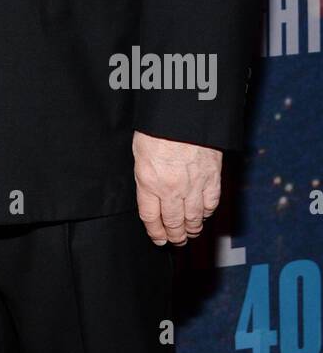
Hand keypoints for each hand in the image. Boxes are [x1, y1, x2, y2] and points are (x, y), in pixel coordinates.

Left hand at [132, 131, 221, 245]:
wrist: (184, 111)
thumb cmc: (158, 126)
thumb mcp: (139, 151)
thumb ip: (145, 176)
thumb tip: (150, 195)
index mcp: (149, 181)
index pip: (151, 218)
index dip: (155, 232)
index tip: (159, 239)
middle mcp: (171, 188)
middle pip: (174, 222)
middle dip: (175, 235)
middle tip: (176, 240)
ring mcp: (194, 184)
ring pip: (194, 218)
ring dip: (192, 229)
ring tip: (190, 233)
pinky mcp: (212, 177)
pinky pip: (211, 204)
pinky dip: (207, 213)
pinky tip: (204, 215)